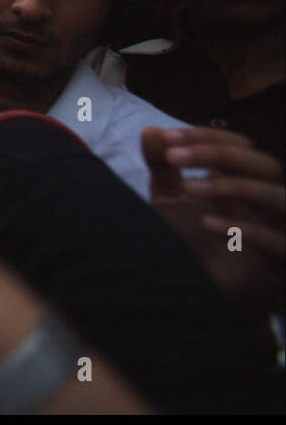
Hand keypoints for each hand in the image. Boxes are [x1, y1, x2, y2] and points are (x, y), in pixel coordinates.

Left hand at [145, 126, 283, 314]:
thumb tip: (151, 131)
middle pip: (264, 165)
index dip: (205, 137)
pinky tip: (208, 224)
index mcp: (245, 180)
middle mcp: (266, 201)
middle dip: (217, 154)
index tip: (166, 138)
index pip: (240, 145)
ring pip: (280, 198)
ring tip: (189, 188)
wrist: (200, 292)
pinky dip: (247, 229)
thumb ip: (163, 165)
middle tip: (173, 157)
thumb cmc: (190, 241)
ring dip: (234, 187)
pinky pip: (279, 242)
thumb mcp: (171, 199)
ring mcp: (279, 230)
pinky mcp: (279, 263)